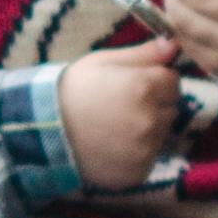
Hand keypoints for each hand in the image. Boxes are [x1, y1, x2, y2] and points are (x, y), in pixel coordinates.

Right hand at [59, 40, 183, 188]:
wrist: (43, 129)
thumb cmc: (73, 89)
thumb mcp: (103, 62)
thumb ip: (143, 54)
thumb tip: (174, 45)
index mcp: (145, 87)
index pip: (173, 82)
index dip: (155, 81)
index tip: (134, 86)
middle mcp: (151, 119)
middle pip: (170, 109)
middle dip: (154, 106)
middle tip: (122, 107)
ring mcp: (145, 149)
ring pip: (160, 135)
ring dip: (147, 131)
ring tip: (115, 128)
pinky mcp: (138, 172)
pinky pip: (148, 159)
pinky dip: (136, 154)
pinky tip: (113, 147)